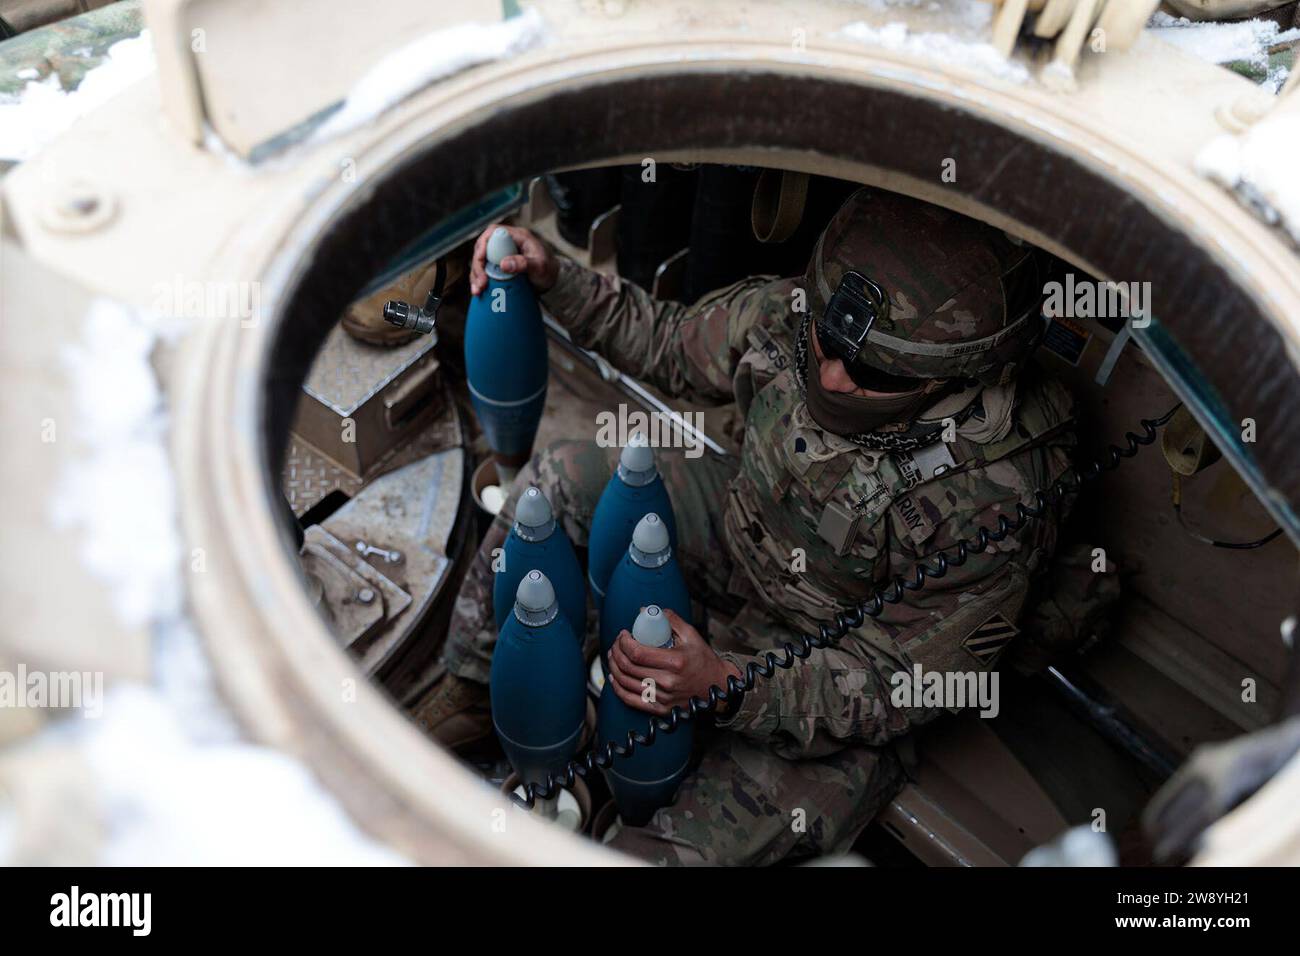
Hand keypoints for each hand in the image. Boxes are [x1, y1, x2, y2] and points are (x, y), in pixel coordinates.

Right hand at [469, 223, 558, 295]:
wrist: (550, 280)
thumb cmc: (548, 269)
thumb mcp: (540, 267)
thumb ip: (524, 263)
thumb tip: (504, 264)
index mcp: (516, 236)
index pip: (493, 233)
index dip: (483, 245)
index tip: (481, 261)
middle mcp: (506, 243)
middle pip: (482, 248)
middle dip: (477, 265)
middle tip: (481, 282)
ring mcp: (500, 254)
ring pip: (480, 260)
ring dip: (475, 275)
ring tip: (478, 290)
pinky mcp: (497, 265)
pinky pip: (483, 270)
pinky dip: (479, 280)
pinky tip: (479, 291)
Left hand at [606, 607, 742, 716]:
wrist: (717, 686)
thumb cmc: (704, 660)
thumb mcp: (691, 635)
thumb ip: (670, 620)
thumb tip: (645, 611)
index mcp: (675, 662)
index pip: (637, 653)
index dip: (624, 642)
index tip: (623, 634)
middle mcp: (668, 682)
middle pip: (628, 667)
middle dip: (617, 651)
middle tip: (617, 643)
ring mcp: (663, 698)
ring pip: (626, 683)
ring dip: (614, 667)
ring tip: (614, 655)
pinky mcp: (660, 709)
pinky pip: (631, 700)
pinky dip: (618, 689)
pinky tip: (614, 677)